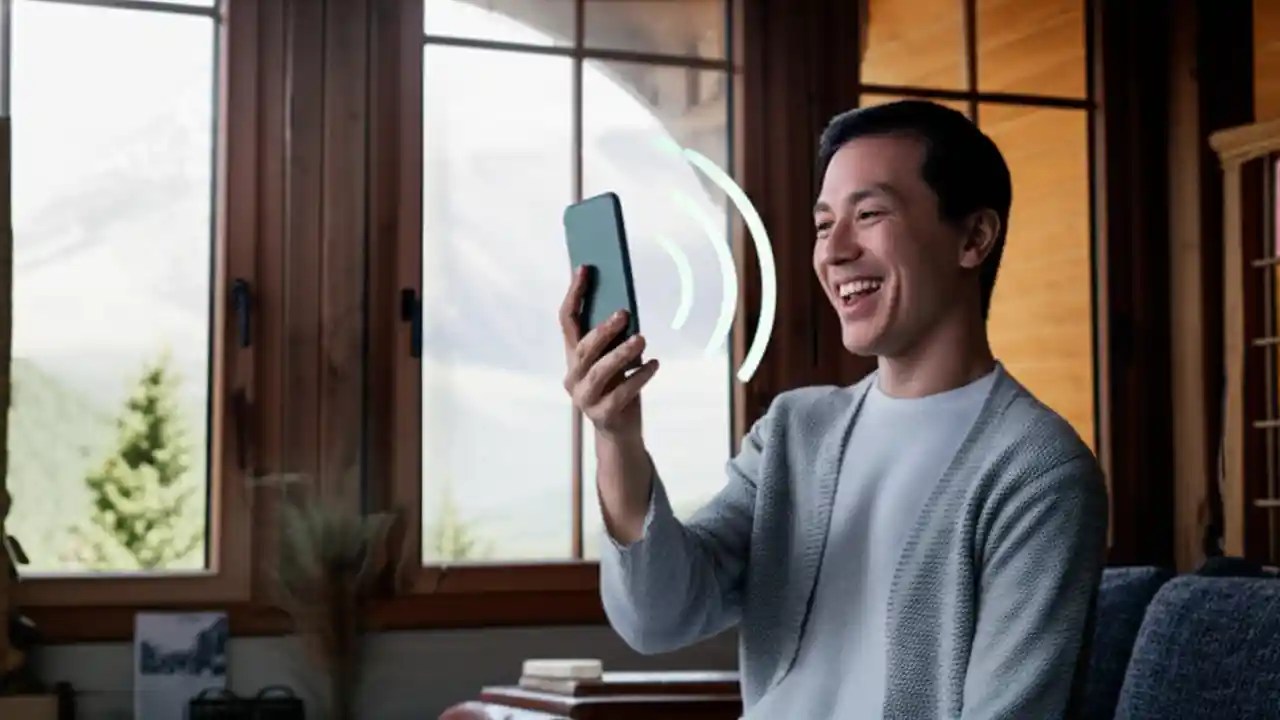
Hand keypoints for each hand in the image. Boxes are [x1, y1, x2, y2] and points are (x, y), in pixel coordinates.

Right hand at [560, 266, 659, 437]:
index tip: (585, 268)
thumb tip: (627, 308)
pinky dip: (639, 377)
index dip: (575, 294)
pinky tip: (654, 364)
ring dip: (621, 354)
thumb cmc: (619, 388)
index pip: (567, 321)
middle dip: (603, 329)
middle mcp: (573, 377)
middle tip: (624, 313)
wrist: (620, 433)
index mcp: (573, 357)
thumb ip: (614, 340)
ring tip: (642, 339)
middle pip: (583, 348)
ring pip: (599, 372)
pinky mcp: (601, 415)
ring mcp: (584, 398)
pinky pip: (621, 393)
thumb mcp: (614, 361)